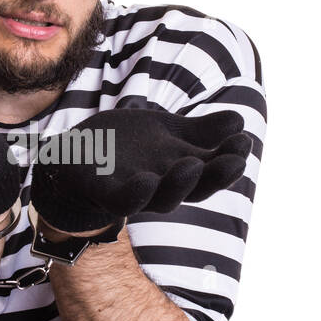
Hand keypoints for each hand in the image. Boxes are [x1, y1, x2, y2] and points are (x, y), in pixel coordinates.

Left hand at [29, 107, 251, 233]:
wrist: (76, 156)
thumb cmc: (127, 147)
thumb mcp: (166, 132)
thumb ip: (200, 130)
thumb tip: (239, 119)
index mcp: (180, 169)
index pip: (212, 169)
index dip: (230, 159)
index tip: (244, 140)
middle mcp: (163, 185)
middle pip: (196, 189)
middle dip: (217, 176)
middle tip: (237, 159)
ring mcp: (136, 191)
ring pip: (163, 199)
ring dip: (179, 184)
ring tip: (193, 164)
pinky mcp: (105, 193)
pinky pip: (123, 201)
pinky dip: (135, 194)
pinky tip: (146, 181)